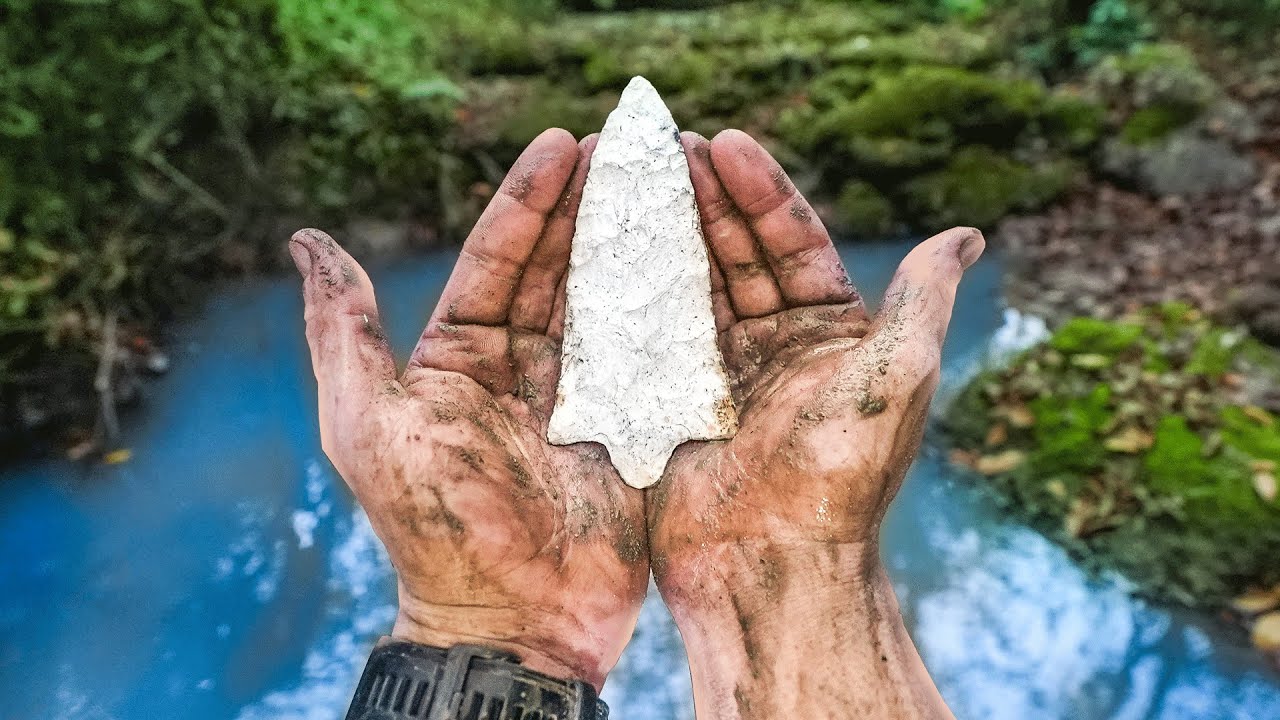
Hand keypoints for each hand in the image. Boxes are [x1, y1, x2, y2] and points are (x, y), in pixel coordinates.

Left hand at [290, 129, 648, 689]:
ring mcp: (579, 399)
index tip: (561, 143)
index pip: (497, 260)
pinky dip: (672, 307)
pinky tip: (696, 258)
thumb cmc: (434, 527)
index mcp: (459, 358)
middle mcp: (520, 369)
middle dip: (591, 206)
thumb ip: (343, 333)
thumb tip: (307, 240)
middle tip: (628, 145)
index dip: (528, 200)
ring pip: (609, 303)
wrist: (510, 621)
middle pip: (560, 269)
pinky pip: (653, 356)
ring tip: (666, 182)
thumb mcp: (369, 426)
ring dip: (635, 243)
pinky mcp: (628, 430)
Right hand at [648, 130, 981, 717]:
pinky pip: (649, 335)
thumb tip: (965, 235)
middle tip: (664, 147)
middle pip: (734, 255)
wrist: (775, 567)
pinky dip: (628, 291)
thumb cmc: (844, 475)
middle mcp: (775, 349)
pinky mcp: (671, 406)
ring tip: (629, 179)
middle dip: (702, 200)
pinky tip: (603, 247)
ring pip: (688, 287)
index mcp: (829, 335)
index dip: (761, 192)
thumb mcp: (899, 376)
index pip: (793, 244)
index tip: (725, 142)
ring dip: (662, 234)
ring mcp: (720, 377)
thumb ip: (922, 300)